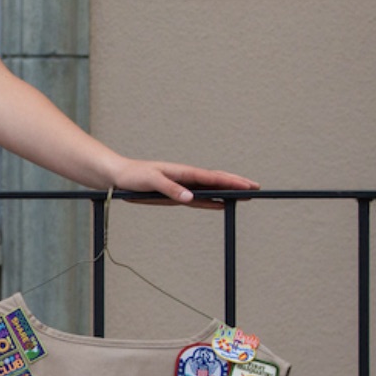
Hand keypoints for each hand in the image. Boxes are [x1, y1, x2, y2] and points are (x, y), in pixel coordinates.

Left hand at [111, 158, 258, 205]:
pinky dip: (212, 201)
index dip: (232, 181)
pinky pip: (198, 199)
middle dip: (236, 184)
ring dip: (227, 192)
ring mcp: (183, 186)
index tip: (248, 185)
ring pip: (210, 190)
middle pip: (217, 180)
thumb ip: (170, 189)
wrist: (118, 178)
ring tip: (245, 196)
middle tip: (256, 189)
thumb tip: (191, 197)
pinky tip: (222, 204)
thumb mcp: (151, 181)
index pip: (213, 177)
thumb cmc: (134, 176)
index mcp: (183, 171)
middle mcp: (186, 178)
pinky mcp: (176, 195)